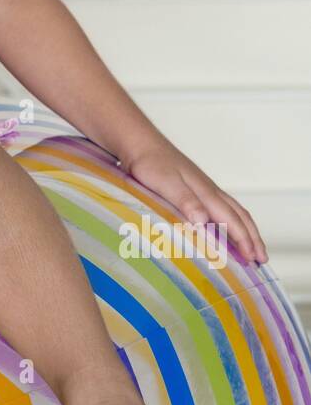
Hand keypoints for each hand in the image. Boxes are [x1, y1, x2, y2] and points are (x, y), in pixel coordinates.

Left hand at [119, 137, 268, 266]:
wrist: (142, 144)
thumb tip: (205, 222)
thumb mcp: (167, 184)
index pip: (232, 220)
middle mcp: (210, 190)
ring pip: (235, 211)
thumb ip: (186, 202)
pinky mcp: (197, 187)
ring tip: (254, 246)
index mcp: (206, 192)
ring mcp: (205, 188)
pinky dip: (234, 220)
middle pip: (240, 216)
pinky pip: (224, 206)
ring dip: (247, 229)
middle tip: (262, 259)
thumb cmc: (151, 164)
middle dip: (253, 238)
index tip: (253, 259)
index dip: (244, 240)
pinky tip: (230, 226)